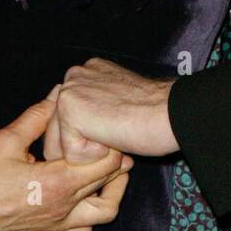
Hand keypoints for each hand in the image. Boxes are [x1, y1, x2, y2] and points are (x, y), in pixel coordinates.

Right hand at [0, 95, 133, 230]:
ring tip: (105, 177)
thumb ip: (37, 117)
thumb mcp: (6, 140)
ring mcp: (56, 228)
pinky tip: (80, 199)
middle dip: (117, 167)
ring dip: (111, 194)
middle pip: (109, 187)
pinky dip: (89, 216)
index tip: (109, 134)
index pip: (105, 165)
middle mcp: (64, 209)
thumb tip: (57, 95)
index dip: (113, 147)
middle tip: (116, 150)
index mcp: (58, 183)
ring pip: (103, 215)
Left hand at [44, 59, 177, 163]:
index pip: (66, 120)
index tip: (116, 130)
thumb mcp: (120, 103)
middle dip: (84, 148)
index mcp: (86, 73)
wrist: (173, 113)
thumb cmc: (155, 114)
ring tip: (117, 136)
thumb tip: (84, 134)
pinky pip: (72, 155)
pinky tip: (115, 137)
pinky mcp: (70, 110)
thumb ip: (98, 111)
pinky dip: (94, 157)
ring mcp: (69, 91)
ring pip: (63, 145)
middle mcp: (73, 76)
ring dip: (91, 152)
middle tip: (117, 138)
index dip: (89, 139)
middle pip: (58, 132)